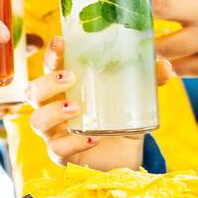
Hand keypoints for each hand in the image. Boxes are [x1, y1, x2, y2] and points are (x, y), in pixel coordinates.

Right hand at [25, 36, 173, 169]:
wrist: (125, 155)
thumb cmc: (120, 118)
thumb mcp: (134, 97)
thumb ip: (147, 81)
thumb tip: (165, 66)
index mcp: (65, 87)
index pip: (50, 66)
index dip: (51, 54)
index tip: (60, 42)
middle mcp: (53, 107)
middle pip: (33, 91)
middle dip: (47, 82)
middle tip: (71, 78)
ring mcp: (54, 132)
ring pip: (37, 119)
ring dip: (53, 111)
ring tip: (76, 108)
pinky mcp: (61, 155)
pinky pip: (57, 149)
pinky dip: (72, 143)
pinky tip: (91, 137)